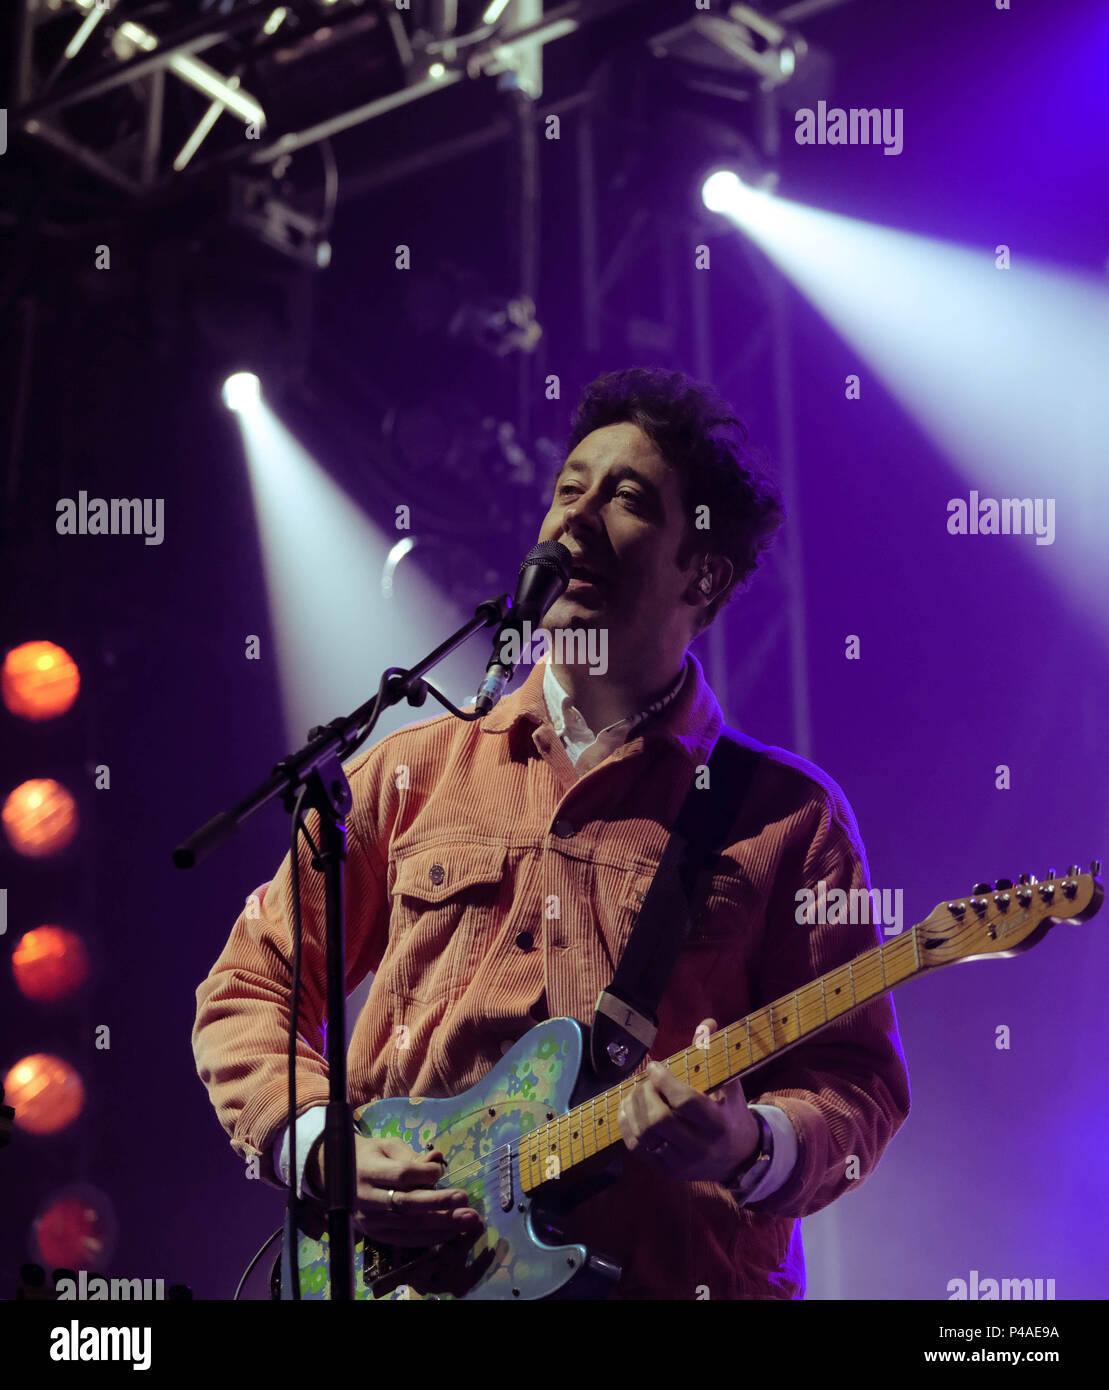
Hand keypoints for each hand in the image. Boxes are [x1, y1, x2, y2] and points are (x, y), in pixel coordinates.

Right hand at [313, 1132, 483, 1246]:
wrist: (338, 1176)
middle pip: (406, 1204)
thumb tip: (437, 1159)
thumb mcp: (387, 1146)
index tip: (440, 1170)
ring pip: (408, 1225)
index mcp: (367, 1170)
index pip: (399, 1175)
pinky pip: (405, 1240)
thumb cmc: (370, 1156)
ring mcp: (369, 1221)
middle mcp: (366, 1199)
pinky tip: (451, 1233)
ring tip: (468, 1220)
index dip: (423, 1174)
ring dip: (441, 1224)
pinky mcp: (375, 1235)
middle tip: (466, 1201)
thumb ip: (411, 1156)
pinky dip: (429, 1238)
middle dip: (439, 1203)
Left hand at [617, 1017, 759, 1183]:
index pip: (686, 1102)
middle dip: (645, 1094)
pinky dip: (627, 1126)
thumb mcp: (730, 1086)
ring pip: (645, 1136)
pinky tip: (627, 1108)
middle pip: (659, 1121)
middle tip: (646, 1080)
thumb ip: (714, 1055)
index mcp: (718, 1124)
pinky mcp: (666, 1171)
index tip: (656, 1066)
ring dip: (633, 1108)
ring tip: (635, 1091)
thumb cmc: (732, 1114)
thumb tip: (706, 1023)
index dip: (665, 1081)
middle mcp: (699, 1147)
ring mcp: (681, 1163)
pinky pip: (637, 1149)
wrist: (739, 1158)